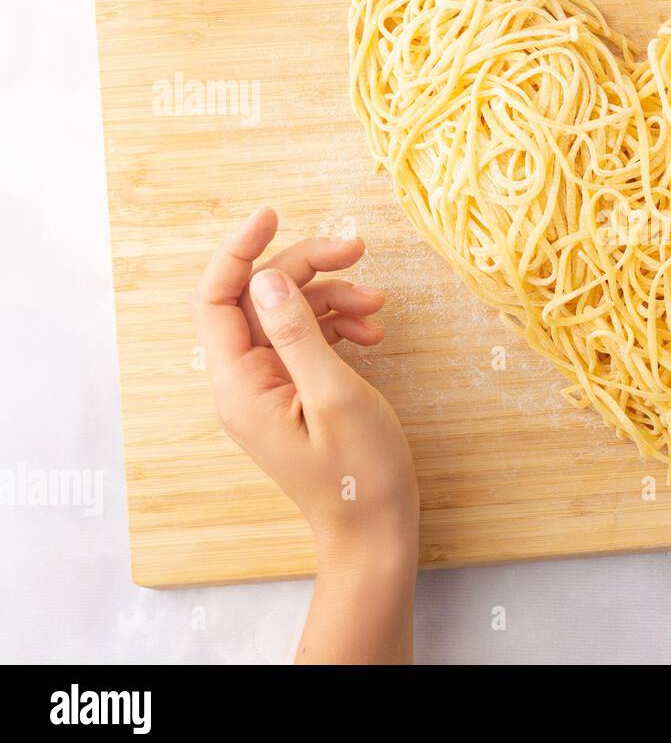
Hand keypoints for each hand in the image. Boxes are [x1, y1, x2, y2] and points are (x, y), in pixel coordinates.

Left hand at [192, 206, 417, 557]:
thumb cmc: (359, 473)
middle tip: (359, 251)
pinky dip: (339, 326)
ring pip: (288, 315)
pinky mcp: (294, 394)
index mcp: (240, 385)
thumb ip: (299, 335)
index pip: (217, 298)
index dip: (241, 250)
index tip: (275, 214)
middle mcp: (244, 383)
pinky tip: (374, 330)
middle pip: (260, 299)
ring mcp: (269, 389)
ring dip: (332, 297)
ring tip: (381, 304)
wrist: (375, 528)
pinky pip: (306, 341)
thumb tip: (269, 280)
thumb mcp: (335, 396)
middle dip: (307, 268)